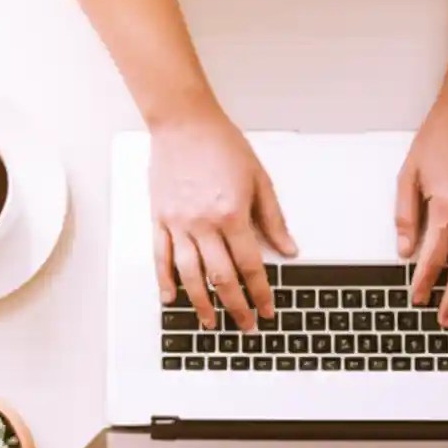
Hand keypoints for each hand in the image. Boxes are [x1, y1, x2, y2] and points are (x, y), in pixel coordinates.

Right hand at [150, 105, 296, 330]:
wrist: (184, 122)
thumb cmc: (221, 145)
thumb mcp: (259, 179)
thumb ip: (273, 219)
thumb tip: (288, 249)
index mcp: (232, 214)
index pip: (250, 266)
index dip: (261, 292)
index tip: (267, 309)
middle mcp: (203, 224)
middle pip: (221, 278)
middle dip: (235, 306)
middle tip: (245, 324)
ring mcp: (178, 223)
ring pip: (190, 274)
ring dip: (201, 303)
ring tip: (211, 322)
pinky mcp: (159, 218)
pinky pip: (161, 257)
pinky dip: (165, 280)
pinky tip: (171, 298)